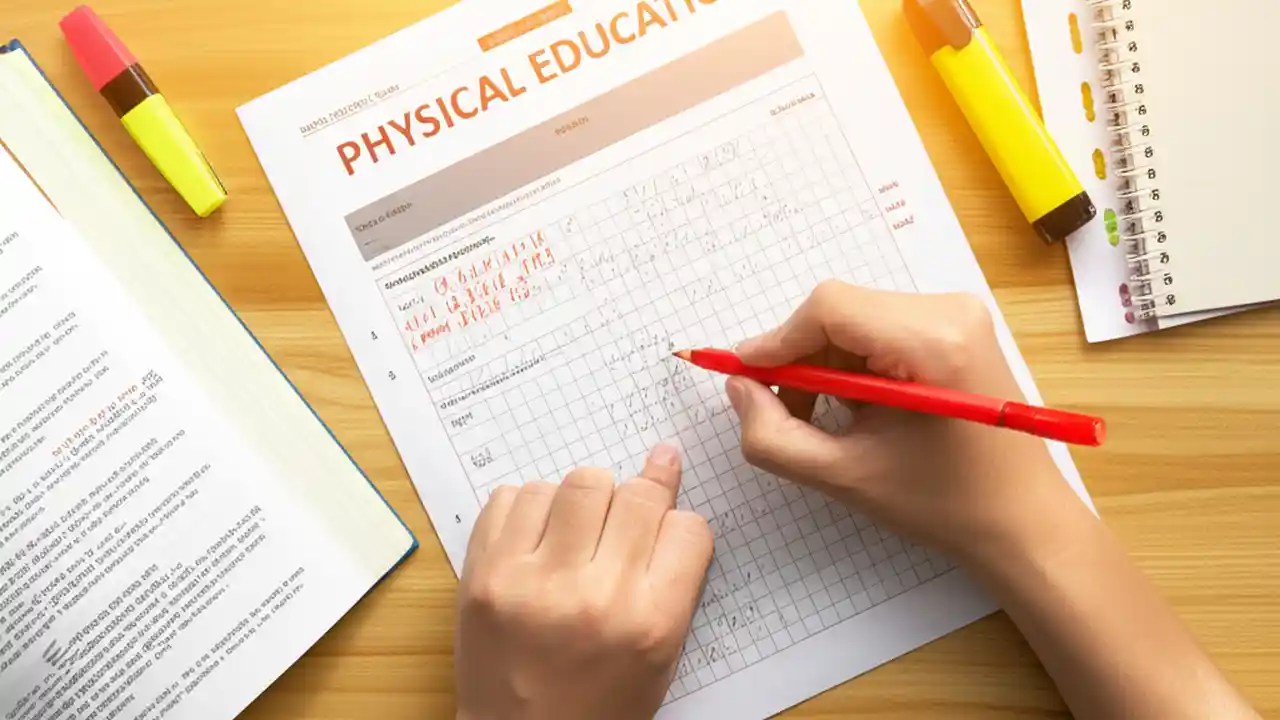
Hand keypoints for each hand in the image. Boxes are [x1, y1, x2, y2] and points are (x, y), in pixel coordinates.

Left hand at [455, 444, 712, 719]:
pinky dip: (532, 507)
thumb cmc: (599, 700)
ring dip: (582, 501)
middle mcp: (595, 597)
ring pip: (576, 484)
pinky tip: (537, 539)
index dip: (677, 522)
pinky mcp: (485, 575)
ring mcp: (533, 582)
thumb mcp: (660, 655)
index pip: (688, 528)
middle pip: (634, 494)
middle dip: (636, 499)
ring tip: (575, 534)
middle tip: (621, 521)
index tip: (664, 522)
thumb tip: (662, 475)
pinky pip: (516, 496)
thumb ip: (672, 576)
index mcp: (651, 624)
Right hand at [725, 281, 1087, 566]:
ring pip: (854, 319)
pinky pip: (879, 328)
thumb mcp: (845, 477)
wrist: (1023, 521)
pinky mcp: (957, 327)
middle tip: (784, 412)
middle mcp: (951, 310)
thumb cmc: (945, 505)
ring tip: (825, 420)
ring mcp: (958, 314)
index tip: (744, 380)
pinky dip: (852, 364)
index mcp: (934, 341)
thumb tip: (738, 388)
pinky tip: (857, 409)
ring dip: (825, 364)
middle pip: (840, 311)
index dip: (776, 342)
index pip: (829, 308)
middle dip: (800, 359)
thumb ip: (774, 436)